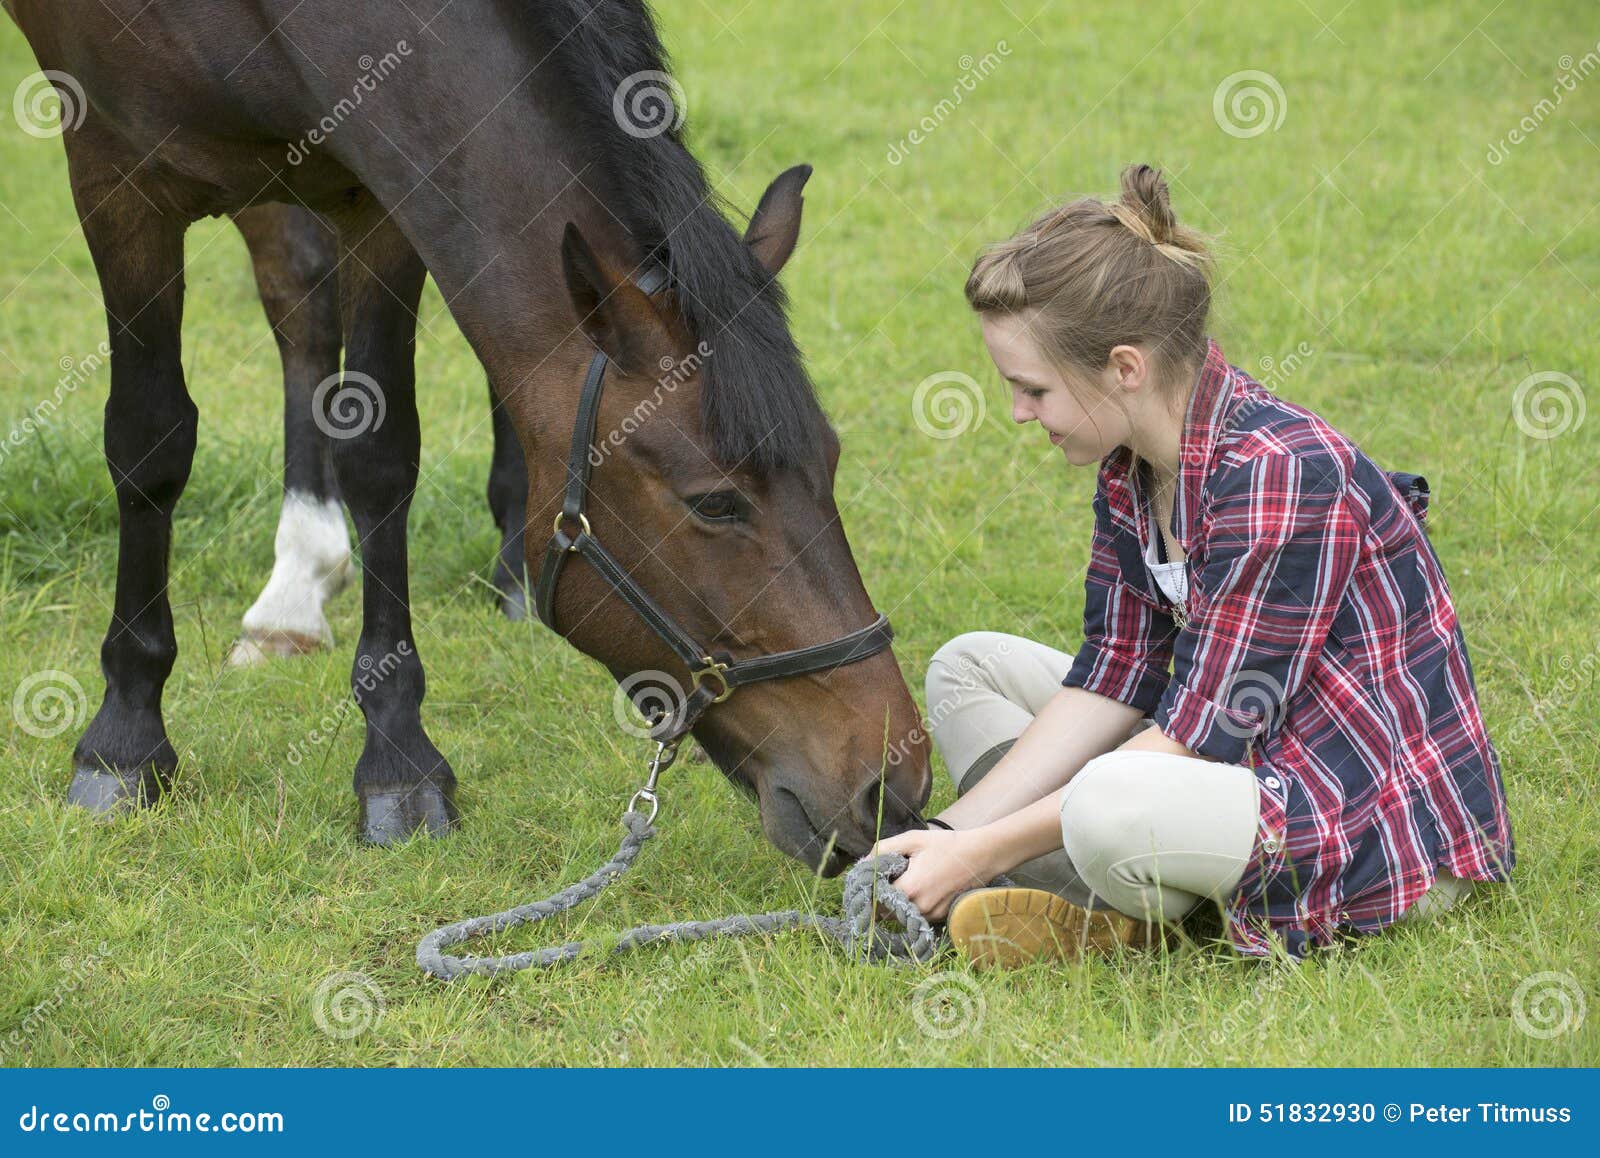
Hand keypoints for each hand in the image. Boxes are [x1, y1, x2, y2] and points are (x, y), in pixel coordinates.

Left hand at [869, 826, 996, 921]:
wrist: (981, 855)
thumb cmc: (946, 844)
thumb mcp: (912, 839)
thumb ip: (884, 849)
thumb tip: (864, 863)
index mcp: (909, 888)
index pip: (875, 899)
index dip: (869, 890)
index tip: (869, 881)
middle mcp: (919, 907)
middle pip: (886, 911)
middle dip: (882, 897)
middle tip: (887, 879)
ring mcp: (932, 915)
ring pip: (902, 915)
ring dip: (897, 902)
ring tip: (906, 881)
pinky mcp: (941, 917)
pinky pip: (917, 915)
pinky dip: (913, 905)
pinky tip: (920, 887)